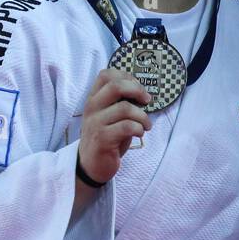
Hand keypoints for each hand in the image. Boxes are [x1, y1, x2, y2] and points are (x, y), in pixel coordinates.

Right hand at [76, 68, 152, 184]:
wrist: (92, 165)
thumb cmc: (107, 137)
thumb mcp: (110, 116)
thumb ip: (120, 102)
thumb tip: (141, 91)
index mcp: (94, 98)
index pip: (106, 74)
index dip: (126, 76)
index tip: (138, 89)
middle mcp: (92, 107)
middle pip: (115, 86)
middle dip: (137, 90)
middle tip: (147, 100)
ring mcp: (95, 123)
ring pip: (125, 108)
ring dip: (143, 116)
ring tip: (146, 125)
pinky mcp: (103, 139)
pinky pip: (127, 127)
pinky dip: (139, 128)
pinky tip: (140, 133)